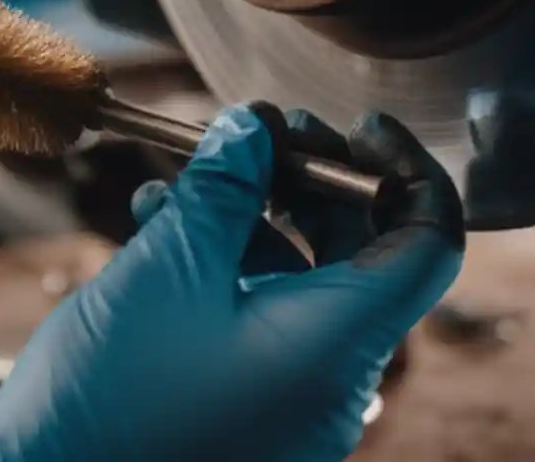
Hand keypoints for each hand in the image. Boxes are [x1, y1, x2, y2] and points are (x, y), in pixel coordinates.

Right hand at [0, 106, 463, 461]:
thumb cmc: (108, 401)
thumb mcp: (166, 271)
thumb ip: (222, 190)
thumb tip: (254, 127)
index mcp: (335, 347)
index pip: (427, 243)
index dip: (405, 169)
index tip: (358, 126)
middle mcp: (330, 380)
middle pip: (357, 254)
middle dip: (306, 180)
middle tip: (258, 133)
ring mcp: (289, 399)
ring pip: (296, 282)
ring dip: (246, 216)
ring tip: (181, 176)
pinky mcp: (246, 408)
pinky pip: (256, 319)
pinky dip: (220, 264)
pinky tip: (157, 225)